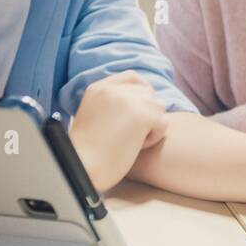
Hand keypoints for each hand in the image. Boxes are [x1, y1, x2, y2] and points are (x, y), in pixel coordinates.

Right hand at [69, 71, 170, 191]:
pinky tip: (135, 147)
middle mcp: (113, 89)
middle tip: (128, 134)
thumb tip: (145, 100)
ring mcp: (128, 100)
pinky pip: (163, 122)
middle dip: (146, 113)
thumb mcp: (95, 115)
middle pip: (148, 93)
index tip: (139, 111)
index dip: (142, 93)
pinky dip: (154, 137)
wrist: (82, 168)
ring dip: (151, 126)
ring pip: (158, 107)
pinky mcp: (141, 115)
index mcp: (99, 88)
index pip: (132, 77)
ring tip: (130, 141)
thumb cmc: (88, 152)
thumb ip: (113, 103)